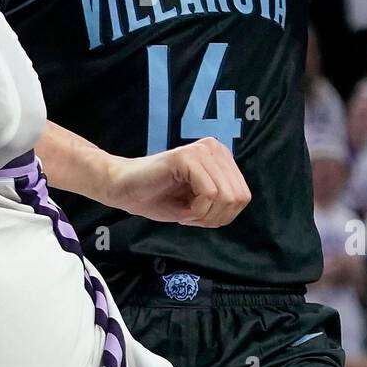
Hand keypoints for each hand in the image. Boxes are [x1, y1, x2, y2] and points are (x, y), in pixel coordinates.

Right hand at [107, 138, 250, 227]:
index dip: (222, 216)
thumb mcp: (201, 202)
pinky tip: (181, 212)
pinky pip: (209, 193)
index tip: (198, 216)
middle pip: (238, 198)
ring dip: (204, 215)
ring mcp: (201, 150)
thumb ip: (223, 199)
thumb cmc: (158, 197)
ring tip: (185, 212)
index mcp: (221, 157)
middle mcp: (215, 148)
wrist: (123, 189)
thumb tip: (239, 201)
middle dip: (214, 218)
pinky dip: (197, 211)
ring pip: (226, 196)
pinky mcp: (186, 157)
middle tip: (191, 217)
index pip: (243, 196)